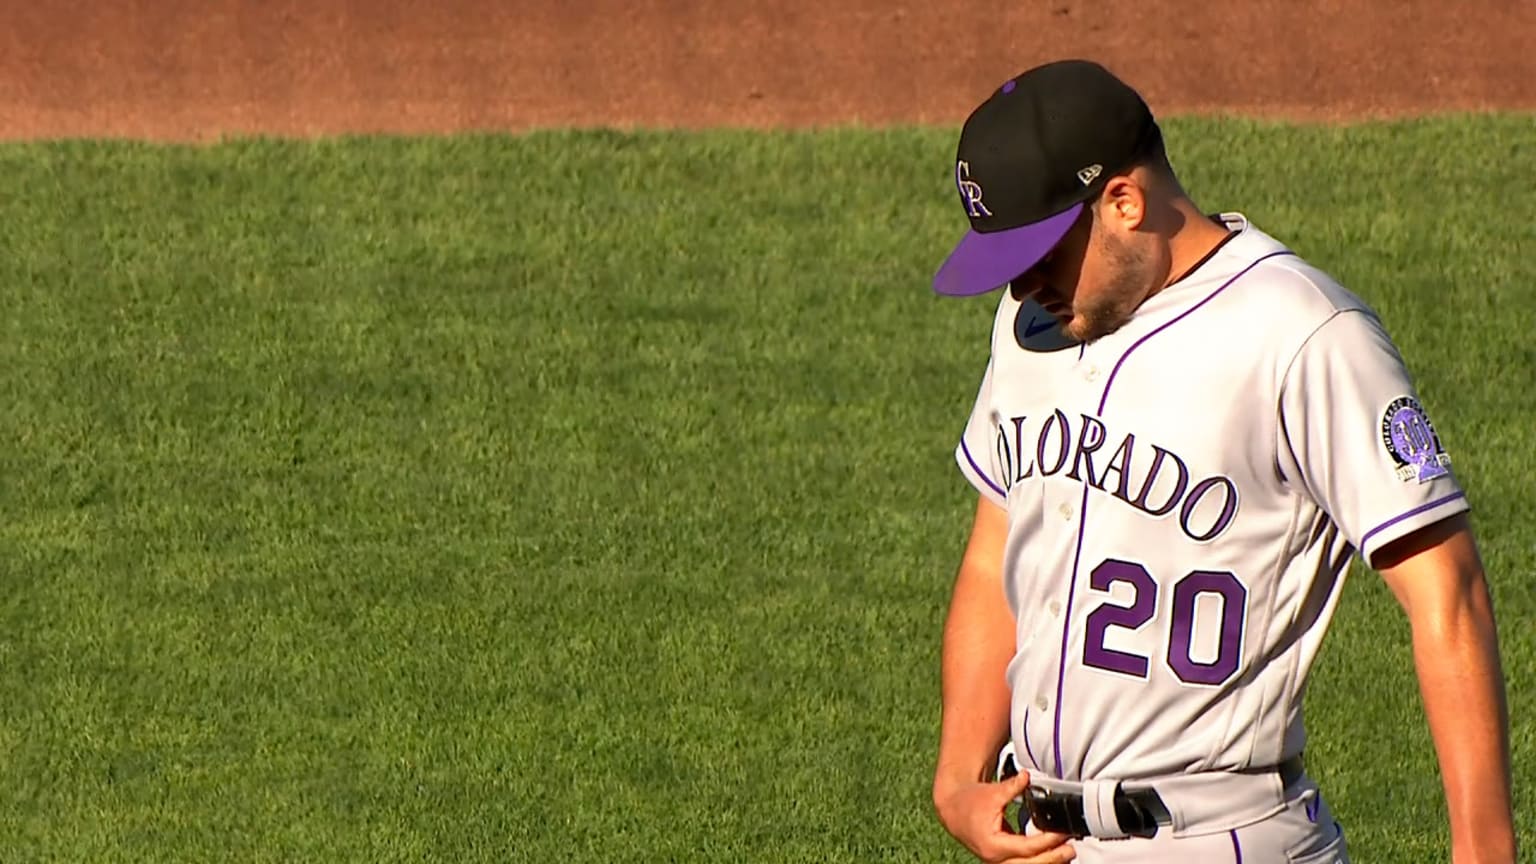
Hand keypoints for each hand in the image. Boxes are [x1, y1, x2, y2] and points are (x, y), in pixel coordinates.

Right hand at [934, 770, 1076, 862]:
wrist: (954, 810)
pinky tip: (1055, 854)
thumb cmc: (971, 802)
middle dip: (1052, 858)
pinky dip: (1040, 860)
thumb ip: (1012, 787)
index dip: (1047, 842)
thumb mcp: (991, 793)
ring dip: (1048, 862)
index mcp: (992, 844)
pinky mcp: (1003, 860)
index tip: (1062, 833)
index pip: (1026, 848)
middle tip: (1071, 848)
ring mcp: (999, 862)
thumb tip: (1027, 777)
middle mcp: (995, 858)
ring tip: (1067, 854)